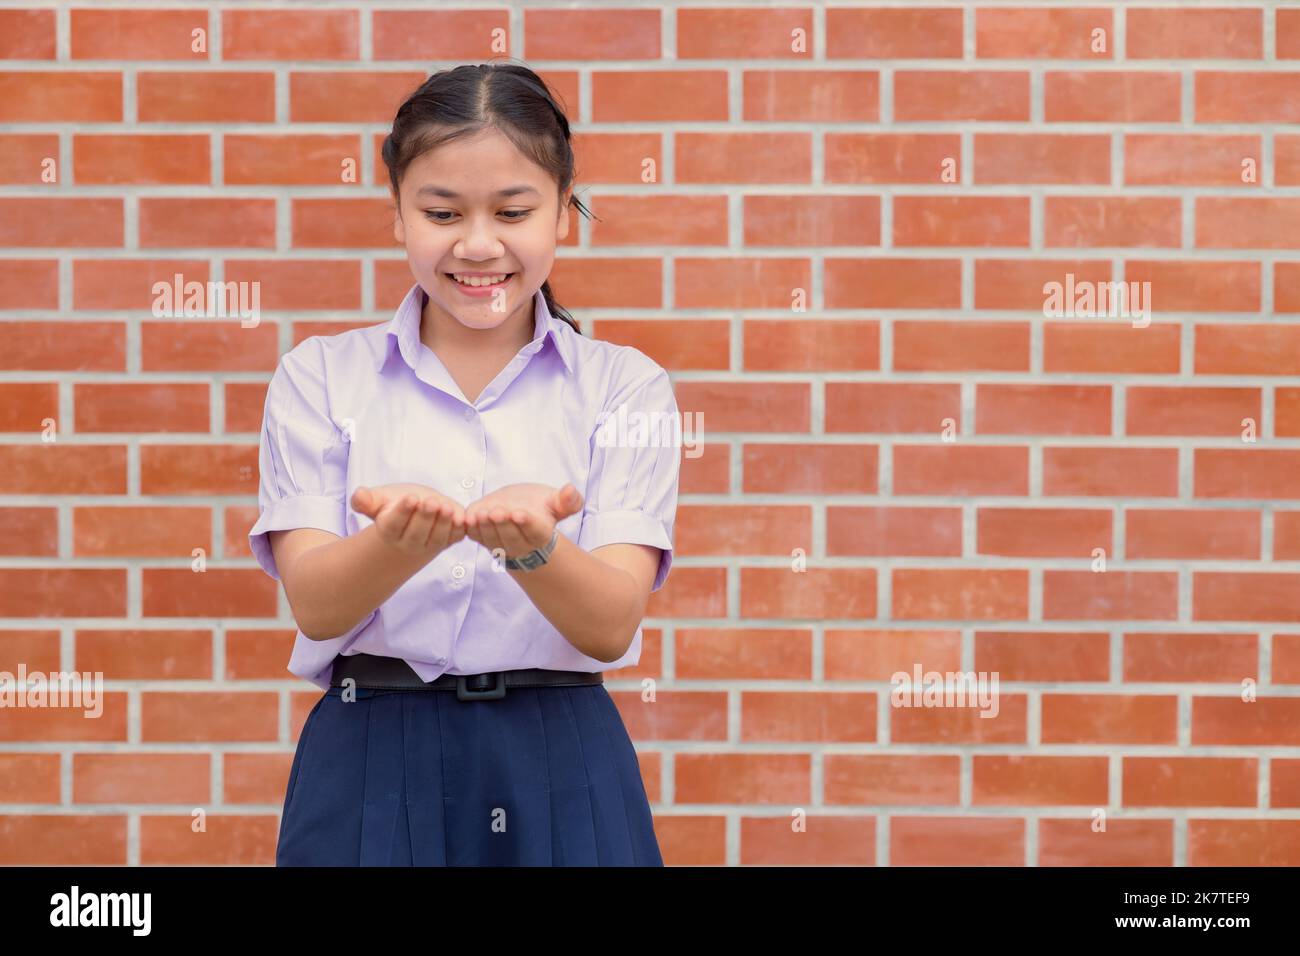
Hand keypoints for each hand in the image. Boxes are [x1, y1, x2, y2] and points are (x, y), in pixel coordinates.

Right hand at [351, 483, 466, 556]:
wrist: (415, 515)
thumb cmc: (395, 505)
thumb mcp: (379, 499)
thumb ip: (366, 500)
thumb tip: (358, 496)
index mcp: (389, 531)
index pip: (394, 524)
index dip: (403, 512)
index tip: (411, 498)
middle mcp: (409, 542)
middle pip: (417, 533)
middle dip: (425, 517)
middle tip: (431, 501)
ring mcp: (431, 544)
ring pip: (437, 538)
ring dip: (443, 523)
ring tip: (446, 507)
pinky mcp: (449, 540)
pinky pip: (455, 538)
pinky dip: (459, 529)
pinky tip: (462, 517)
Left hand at [464, 482, 582, 560]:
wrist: (520, 511)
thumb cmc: (541, 507)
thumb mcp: (556, 502)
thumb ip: (567, 500)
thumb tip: (571, 490)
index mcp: (539, 534)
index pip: (534, 531)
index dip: (526, 523)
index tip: (519, 513)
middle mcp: (519, 544)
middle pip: (511, 537)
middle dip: (503, 524)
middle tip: (498, 512)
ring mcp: (499, 543)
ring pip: (492, 538)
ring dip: (486, 527)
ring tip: (483, 513)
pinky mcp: (481, 537)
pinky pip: (475, 536)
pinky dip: (472, 528)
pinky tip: (469, 518)